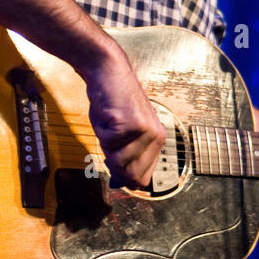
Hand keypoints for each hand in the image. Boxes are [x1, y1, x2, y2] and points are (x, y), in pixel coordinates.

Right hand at [78, 46, 165, 188]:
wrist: (107, 73)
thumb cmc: (112, 105)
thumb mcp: (122, 136)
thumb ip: (125, 160)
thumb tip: (122, 185)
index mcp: (157, 141)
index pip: (141, 179)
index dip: (123, 175)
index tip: (115, 159)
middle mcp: (155, 137)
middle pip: (129, 174)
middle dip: (112, 160)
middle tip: (111, 136)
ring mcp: (145, 131)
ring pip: (117, 161)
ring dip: (105, 145)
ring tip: (110, 124)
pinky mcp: (130, 125)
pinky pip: (107, 144)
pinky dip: (101, 132)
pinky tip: (107, 116)